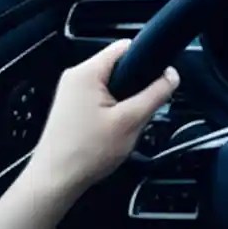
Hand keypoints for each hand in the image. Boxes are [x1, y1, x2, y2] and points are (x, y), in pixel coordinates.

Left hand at [26, 40, 179, 197]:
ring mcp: (71, 92)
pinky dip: (113, 109)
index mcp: (87, 72)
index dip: (147, 59)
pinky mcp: (71, 107)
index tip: (159, 79)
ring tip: (127, 123)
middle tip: (142, 110)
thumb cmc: (87, 152)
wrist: (55, 181)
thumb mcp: (130, 121)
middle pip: (119, 66)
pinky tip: (114, 129)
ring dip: (125, 100)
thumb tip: (172, 75)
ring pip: (112, 84)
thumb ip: (155, 94)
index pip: (125, 47)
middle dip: (136, 85)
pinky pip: (101, 97)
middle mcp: (75, 76)